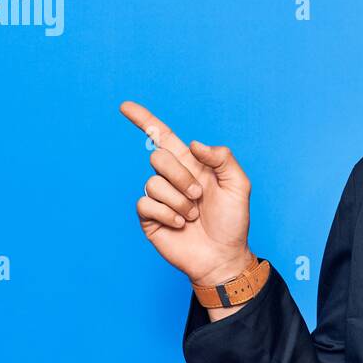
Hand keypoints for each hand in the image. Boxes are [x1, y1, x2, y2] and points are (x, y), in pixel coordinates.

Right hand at [119, 100, 254, 285]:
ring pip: (154, 183)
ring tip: (192, 216)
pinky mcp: (150, 218)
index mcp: (191, 164)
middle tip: (200, 196)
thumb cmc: (232, 221)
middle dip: (182, 177)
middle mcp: (172, 177)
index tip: (124, 106)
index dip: (143, 120)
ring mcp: (159, 198)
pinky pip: (146, 204)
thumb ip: (222, 158)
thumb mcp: (239, 185)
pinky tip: (180, 224)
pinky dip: (167, 214)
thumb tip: (194, 144)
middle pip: (158, 157)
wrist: (224, 256)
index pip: (162, 137)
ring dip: (179, 201)